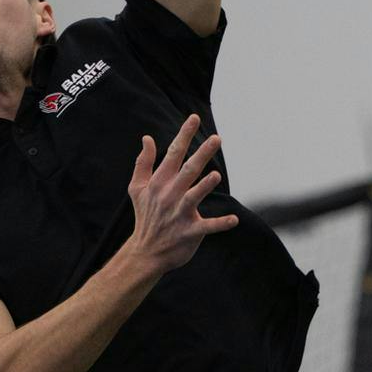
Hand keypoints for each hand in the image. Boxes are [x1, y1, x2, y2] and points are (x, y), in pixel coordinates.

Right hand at [127, 113, 237, 272]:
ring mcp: (179, 214)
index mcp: (160, 182)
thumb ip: (143, 162)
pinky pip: (207, 227)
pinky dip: (220, 224)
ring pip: (194, 197)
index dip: (184, 135)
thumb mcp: (137, 188)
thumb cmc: (145, 216)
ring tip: (216, 175)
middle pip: (188, 170)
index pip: (173, 154)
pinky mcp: (189, 232)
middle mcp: (170, 195)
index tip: (194, 118)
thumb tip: (147, 138)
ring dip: (205, 186)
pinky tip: (234, 220)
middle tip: (217, 138)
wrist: (145, 253)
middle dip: (202, 154)